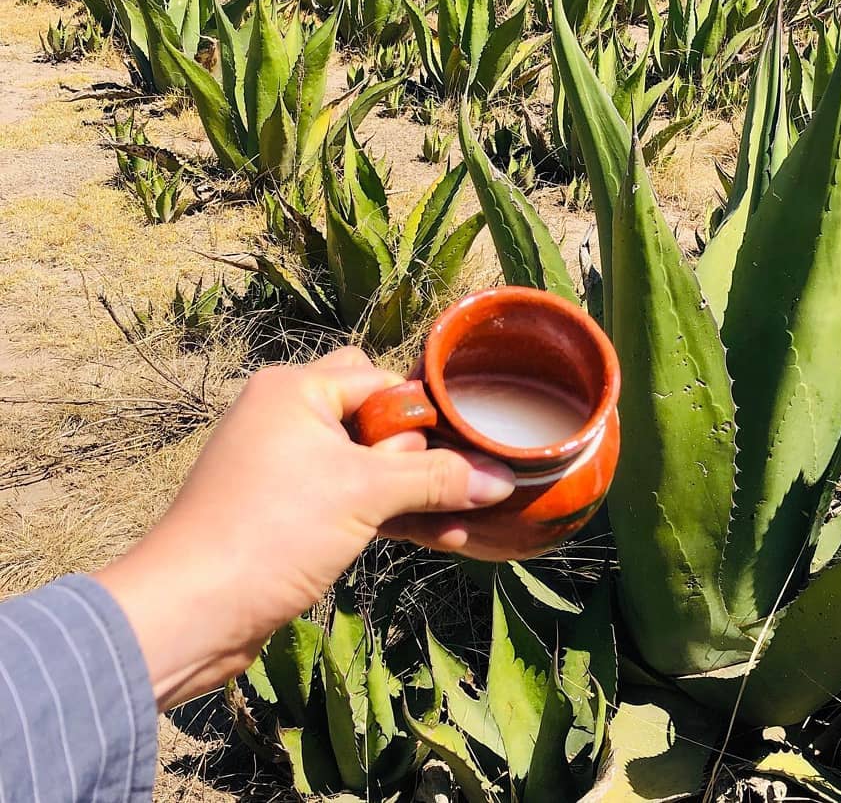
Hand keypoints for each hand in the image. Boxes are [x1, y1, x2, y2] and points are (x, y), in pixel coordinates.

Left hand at [95, 346, 514, 709]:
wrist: (190, 611)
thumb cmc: (270, 531)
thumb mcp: (365, 495)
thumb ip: (436, 478)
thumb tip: (501, 478)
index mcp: (295, 389)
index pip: (379, 379)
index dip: (422, 411)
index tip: (467, 442)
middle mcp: (285, 417)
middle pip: (373, 418)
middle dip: (420, 452)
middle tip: (454, 482)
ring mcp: (281, 467)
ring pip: (365, 465)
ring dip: (411, 491)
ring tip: (465, 518)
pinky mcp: (283, 513)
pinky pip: (348, 499)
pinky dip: (386, 514)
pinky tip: (439, 537)